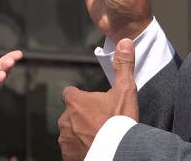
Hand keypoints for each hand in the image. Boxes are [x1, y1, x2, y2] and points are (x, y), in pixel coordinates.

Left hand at [58, 39, 137, 160]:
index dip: (80, 98)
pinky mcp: (67, 156)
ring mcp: (65, 139)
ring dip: (80, 134)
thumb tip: (124, 41)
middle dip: (81, 117)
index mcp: (75, 102)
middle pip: (70, 114)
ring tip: (98, 137)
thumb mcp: (125, 91)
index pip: (69, 94)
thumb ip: (123, 65)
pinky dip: (79, 149)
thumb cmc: (120, 123)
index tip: (91, 103)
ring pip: (70, 133)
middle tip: (100, 123)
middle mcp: (65, 119)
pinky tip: (93, 148)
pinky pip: (70, 150)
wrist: (118, 153)